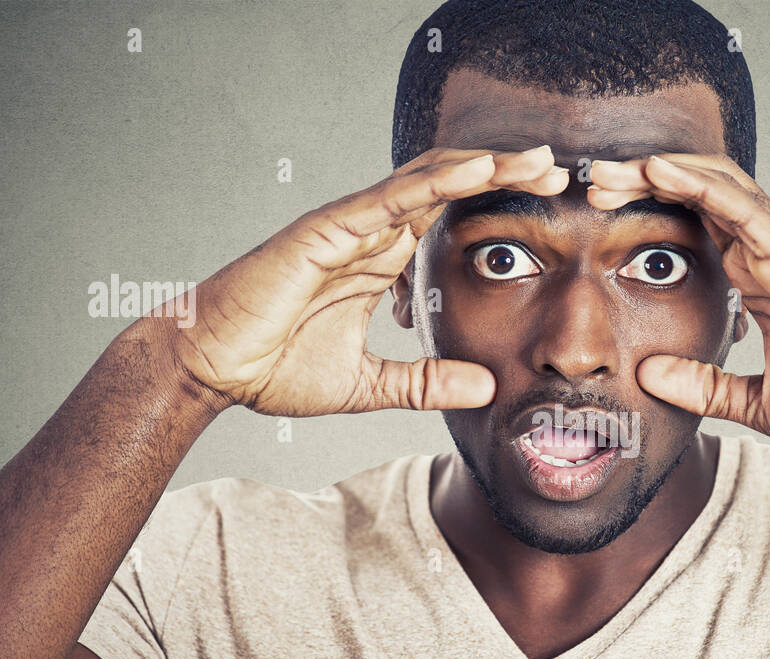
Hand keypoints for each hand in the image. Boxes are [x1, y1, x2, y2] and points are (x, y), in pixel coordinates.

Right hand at [148, 146, 568, 416]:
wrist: (210, 369)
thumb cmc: (273, 368)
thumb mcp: (369, 385)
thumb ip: (426, 383)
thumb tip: (487, 388)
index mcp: (379, 262)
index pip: (449, 220)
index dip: (497, 207)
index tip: (549, 209)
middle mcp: (369, 234)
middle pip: (448, 189)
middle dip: (503, 175)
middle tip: (559, 171)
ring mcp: (348, 227)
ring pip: (426, 181)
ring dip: (482, 167)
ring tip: (535, 159)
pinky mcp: (325, 231)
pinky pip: (387, 199)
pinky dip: (434, 182)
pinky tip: (477, 169)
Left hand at [588, 154, 769, 456]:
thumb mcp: (753, 402)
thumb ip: (703, 386)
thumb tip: (648, 376)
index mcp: (759, 280)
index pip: (697, 228)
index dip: (652, 213)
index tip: (601, 216)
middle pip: (698, 197)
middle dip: (644, 184)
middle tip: (592, 183)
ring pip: (715, 188)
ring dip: (660, 174)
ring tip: (610, 169)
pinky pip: (742, 208)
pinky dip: (698, 185)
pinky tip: (658, 171)